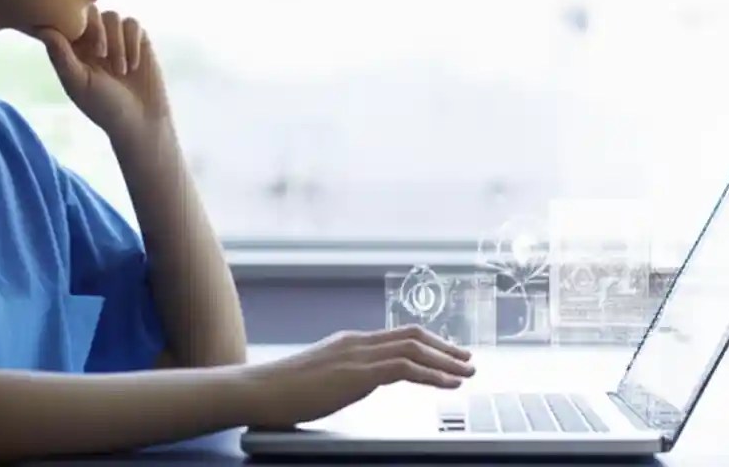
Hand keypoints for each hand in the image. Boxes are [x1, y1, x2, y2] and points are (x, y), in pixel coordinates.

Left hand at [35, 6, 171, 143]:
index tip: (81, 47)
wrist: (141, 120)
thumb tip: (42, 29)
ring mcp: (116, 38)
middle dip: (96, 30)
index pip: (66, 19)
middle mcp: (93, 40)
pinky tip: (134, 66)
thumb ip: (61, 56)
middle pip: (90, 10)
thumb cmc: (104, 107)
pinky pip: (133, 24)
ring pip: (113, 16)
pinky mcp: (138, 40)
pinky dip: (133, 44)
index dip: (71, 24)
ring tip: (120, 71)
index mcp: (72, 49)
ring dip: (117, 42)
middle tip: (101, 55)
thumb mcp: (79, 83)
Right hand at [238, 325, 475, 428]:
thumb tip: (359, 382)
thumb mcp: (322, 379)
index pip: (398, 336)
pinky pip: (405, 368)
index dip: (428, 343)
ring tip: (467, 371)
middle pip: (413, 336)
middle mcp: (358, 342)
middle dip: (445, 346)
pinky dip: (432, 374)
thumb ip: (344, 376)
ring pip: (414, 349)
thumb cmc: (282, 392)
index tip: (448, 353)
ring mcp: (358, 355)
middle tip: (468, 359)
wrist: (260, 391)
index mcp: (350, 343)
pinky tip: (448, 383)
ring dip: (446, 360)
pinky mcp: (358, 373)